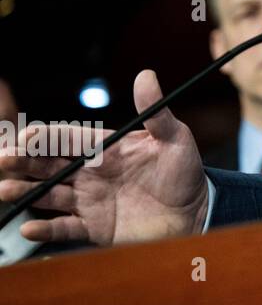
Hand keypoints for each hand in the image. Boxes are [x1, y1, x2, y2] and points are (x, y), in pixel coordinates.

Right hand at [0, 70, 207, 245]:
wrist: (199, 212)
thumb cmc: (187, 172)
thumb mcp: (176, 138)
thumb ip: (156, 111)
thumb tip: (146, 75)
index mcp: (106, 149)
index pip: (69, 139)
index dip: (46, 137)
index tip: (25, 136)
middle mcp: (92, 174)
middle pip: (50, 165)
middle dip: (23, 161)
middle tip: (3, 159)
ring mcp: (91, 201)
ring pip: (50, 195)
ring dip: (26, 191)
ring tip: (6, 189)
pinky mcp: (95, 228)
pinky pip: (65, 228)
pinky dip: (47, 229)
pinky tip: (29, 227)